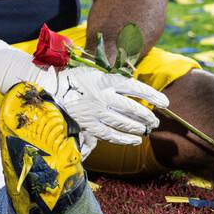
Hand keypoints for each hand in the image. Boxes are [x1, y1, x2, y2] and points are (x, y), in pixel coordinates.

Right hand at [36, 67, 168, 146]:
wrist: (49, 88)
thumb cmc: (75, 80)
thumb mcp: (95, 73)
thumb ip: (114, 81)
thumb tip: (136, 91)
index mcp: (106, 80)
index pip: (136, 88)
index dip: (153, 96)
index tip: (165, 102)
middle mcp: (102, 96)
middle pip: (133, 108)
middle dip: (147, 116)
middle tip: (155, 120)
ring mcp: (95, 111)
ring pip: (124, 122)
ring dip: (138, 127)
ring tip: (146, 129)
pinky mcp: (88, 124)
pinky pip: (111, 134)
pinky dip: (125, 139)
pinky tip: (134, 140)